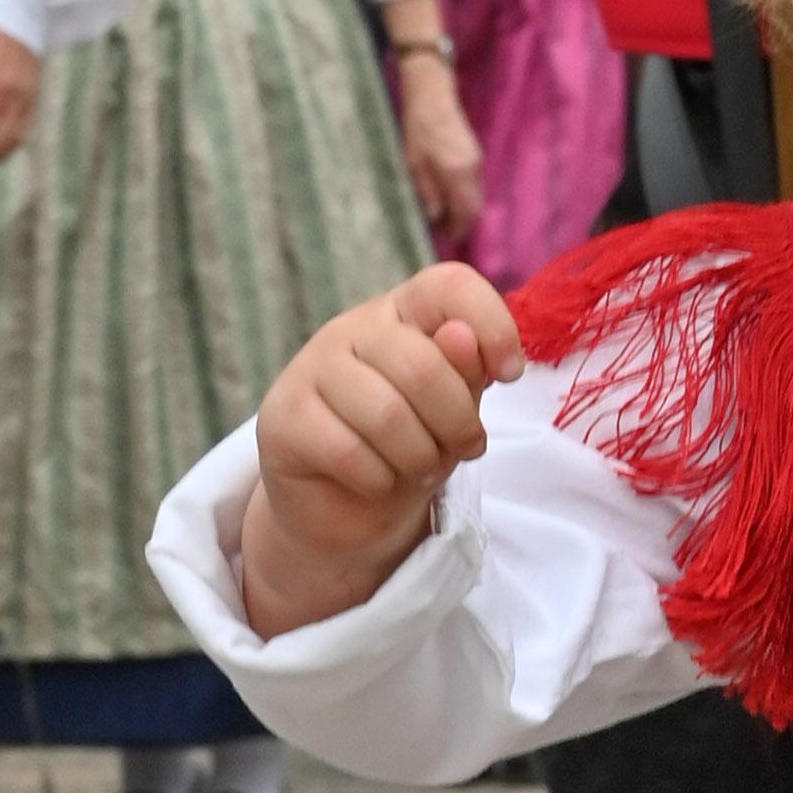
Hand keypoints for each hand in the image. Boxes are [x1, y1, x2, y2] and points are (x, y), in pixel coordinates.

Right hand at [242, 263, 525, 632]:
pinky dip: (378, 480)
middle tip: (465, 449)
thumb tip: (461, 337)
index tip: (510, 374)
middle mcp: (351, 328)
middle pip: (423, 365)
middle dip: (458, 423)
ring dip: (421, 458)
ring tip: (422, 468)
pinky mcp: (281, 418)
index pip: (448, 285)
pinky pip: (347, 452)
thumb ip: (465, 371)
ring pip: (387, 415)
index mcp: (401, 311)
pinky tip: (378, 480)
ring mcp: (310, 369)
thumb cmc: (410, 444)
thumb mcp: (454, 408)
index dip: (492, 325)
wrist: (347, 507)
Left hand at [395, 49, 485, 242]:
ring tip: (445, 218)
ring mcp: (476, 161)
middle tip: (447, 233)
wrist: (433, 96)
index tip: (450, 240)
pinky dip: (465, 195)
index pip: (465, 212)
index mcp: (457, 173)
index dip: (460, 229)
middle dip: (464, 222)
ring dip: (464, 208)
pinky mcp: (474, 155)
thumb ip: (427, 192)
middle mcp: (472, 170)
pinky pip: (474, 183)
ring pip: (476, 195)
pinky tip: (449, 197)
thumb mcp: (414, 163)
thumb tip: (436, 218)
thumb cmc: (418, 129)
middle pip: (475, 206)